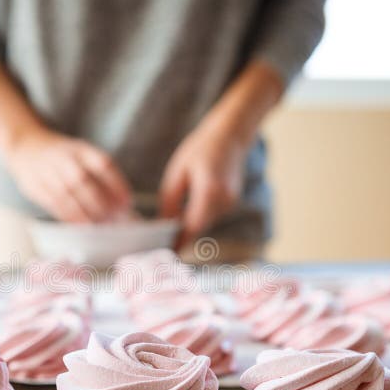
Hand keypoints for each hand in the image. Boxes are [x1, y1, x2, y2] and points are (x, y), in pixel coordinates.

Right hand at [4, 128, 131, 222]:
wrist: (26, 147)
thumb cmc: (65, 158)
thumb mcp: (83, 156)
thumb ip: (101, 176)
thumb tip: (122, 204)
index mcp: (80, 149)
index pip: (102, 163)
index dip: (116, 183)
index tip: (127, 201)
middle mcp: (64, 159)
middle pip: (83, 180)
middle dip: (99, 202)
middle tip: (113, 218)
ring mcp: (47, 172)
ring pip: (66, 195)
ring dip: (84, 213)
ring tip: (99, 225)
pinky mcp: (36, 187)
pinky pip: (54, 204)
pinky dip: (69, 217)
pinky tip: (81, 225)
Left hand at [158, 124, 246, 247]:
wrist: (231, 135)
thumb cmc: (201, 148)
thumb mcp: (178, 171)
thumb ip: (170, 201)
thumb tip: (165, 225)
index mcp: (210, 192)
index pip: (192, 227)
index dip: (178, 243)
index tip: (163, 254)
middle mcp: (224, 201)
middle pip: (199, 229)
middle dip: (181, 238)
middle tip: (159, 248)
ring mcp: (230, 203)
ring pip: (204, 224)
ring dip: (189, 229)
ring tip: (166, 235)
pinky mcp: (231, 202)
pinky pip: (210, 217)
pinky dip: (197, 219)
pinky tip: (182, 219)